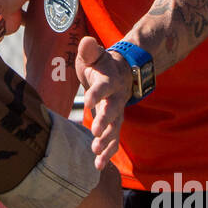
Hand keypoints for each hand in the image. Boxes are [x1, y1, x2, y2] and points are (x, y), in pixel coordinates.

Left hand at [75, 36, 132, 168]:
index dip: (96, 94)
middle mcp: (116, 98)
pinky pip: (113, 140)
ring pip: (115, 129)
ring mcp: (117, 113)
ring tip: (96, 153)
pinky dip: (107, 153)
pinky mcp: (114, 125)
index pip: (103, 87)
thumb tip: (86, 41)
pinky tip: (98, 165)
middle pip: (112, 111)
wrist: (120, 72)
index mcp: (109, 80)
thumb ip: (89, 50)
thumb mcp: (94, 55)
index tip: (87, 101)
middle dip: (105, 121)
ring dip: (106, 141)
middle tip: (95, 131)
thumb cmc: (101, 64)